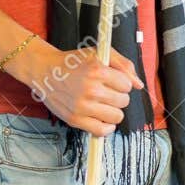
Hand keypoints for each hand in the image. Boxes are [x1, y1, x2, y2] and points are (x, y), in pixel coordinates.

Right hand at [16, 42, 141, 136]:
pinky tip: (101, 117)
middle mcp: (90, 90)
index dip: (122, 83)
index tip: (113, 81)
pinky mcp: (74, 119)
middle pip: (124, 102)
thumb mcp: (100, 53)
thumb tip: (139, 85)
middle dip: (119, 96)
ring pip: (116, 117)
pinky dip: (106, 127)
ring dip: (113, 111)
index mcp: (98, 71)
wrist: (45, 71)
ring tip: (103, 104)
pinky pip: (101, 131)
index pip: (127, 85)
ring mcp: (82, 106)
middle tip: (106, 92)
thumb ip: (124, 65)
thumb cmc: (73, 62)